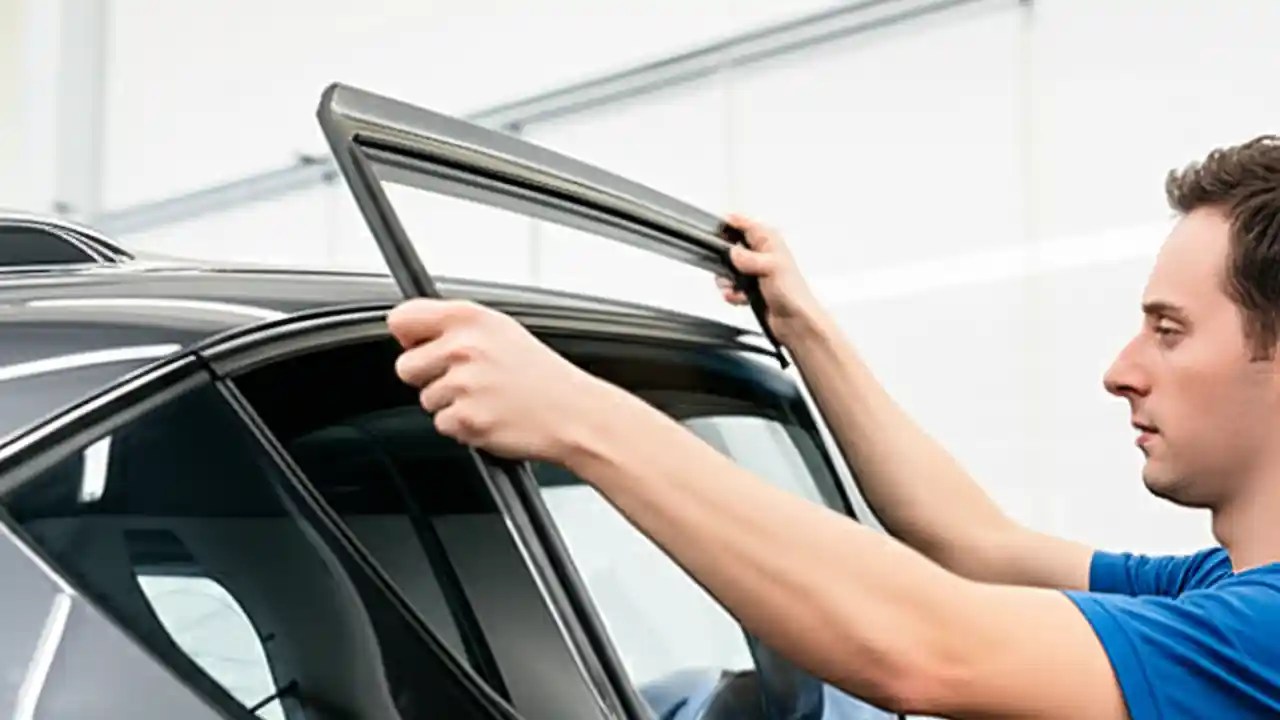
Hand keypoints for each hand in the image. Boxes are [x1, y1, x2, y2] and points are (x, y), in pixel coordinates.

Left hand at [387, 299, 613, 462]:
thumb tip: (407, 333)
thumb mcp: (501, 330)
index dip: (408, 337)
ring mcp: (463, 385)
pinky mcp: (465, 419)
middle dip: (427, 377)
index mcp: (469, 318)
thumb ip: (455, 327)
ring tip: (487, 398)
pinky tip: (490, 415)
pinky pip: (442, 424)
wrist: (574, 413)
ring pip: (425, 399)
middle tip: (465, 380)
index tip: (419, 345)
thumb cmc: (542, 375)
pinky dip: (462, 426)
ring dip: (451, 403)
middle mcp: (463, 347)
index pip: (402, 319)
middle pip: (405, 367)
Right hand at [716, 214, 823, 346]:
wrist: (795, 321)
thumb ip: (748, 258)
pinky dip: (733, 293)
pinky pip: (732, 286)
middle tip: (727, 268)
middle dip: (725, 260)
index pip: (747, 224)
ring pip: (729, 269)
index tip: (718, 224)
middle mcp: (762, 254)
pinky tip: (740, 297)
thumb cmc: (793, 293)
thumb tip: (732, 252)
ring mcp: (756, 271)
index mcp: (770, 242)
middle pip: (733, 247)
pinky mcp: (752, 288)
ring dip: (727, 280)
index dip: (732, 222)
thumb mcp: (770, 268)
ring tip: (734, 287)